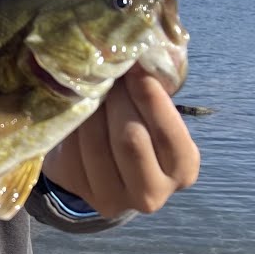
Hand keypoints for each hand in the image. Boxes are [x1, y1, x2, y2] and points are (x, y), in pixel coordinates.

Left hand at [41, 64, 199, 217]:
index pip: (169, 135)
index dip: (151, 98)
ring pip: (96, 144)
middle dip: (117, 99)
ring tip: (89, 83)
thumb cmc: (137, 127)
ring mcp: (114, 199)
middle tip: (107, 72)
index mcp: (183, 169)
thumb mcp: (155, 115)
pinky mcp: (81, 192)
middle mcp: (153, 193)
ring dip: (90, 108)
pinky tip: (73, 104)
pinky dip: (71, 123)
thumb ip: (154, 94)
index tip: (135, 67)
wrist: (103, 165)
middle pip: (131, 139)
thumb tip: (138, 54)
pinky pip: (72, 150)